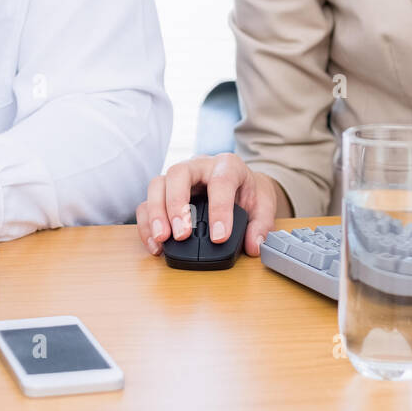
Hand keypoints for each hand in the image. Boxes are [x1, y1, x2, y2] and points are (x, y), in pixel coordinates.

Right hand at [135, 153, 289, 258]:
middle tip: (182, 235)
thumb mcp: (264, 205)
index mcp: (227, 165)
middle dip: (177, 205)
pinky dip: (147, 225)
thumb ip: (261, 224)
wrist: (240, 184)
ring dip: (156, 214)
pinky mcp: (164, 193)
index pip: (221, 181)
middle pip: (178, 174)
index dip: (219, 209)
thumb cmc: (248, 192)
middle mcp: (198, 166)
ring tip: (163, 240)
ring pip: (157, 185)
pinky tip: (156, 245)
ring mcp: (178, 178)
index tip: (219, 237)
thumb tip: (253, 245)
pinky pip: (147, 204)